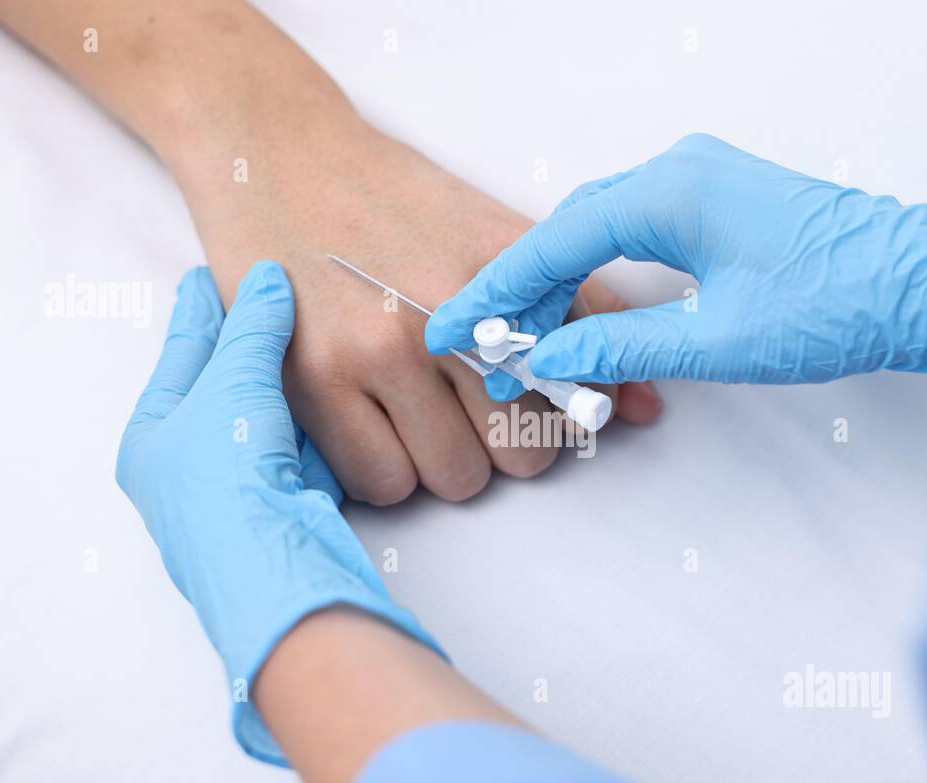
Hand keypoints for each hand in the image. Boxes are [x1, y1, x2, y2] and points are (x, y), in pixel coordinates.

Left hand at [116, 261, 442, 764]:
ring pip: (274, 421)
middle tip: (272, 296)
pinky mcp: (291, 507)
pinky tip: (343, 397)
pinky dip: (320, 431)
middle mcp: (192, 465)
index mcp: (154, 435)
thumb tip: (269, 281)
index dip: (198, 310)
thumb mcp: (232, 386)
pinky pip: (307, 454)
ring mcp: (242, 490)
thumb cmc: (227, 480)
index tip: (205, 274)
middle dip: (253, 349)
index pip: (181, 354)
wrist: (270, 571)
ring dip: (297, 390)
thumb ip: (251, 330)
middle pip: (229, 387)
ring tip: (317, 335)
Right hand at [174, 123, 661, 505]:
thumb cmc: (393, 202)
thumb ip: (580, 313)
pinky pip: (384, 484)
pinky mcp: (315, 381)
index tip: (543, 405)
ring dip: (446, 462)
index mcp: (505, 273)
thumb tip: (647, 409)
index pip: (578, 390)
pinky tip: (376, 425)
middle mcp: (449, 314)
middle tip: (471, 409)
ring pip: (458, 480)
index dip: (568, 412)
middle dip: (506, 445)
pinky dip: (388, 471)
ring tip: (419, 413)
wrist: (279, 154)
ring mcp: (378, 349)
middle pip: (524, 456)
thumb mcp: (496, 234)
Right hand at [428, 133, 926, 383]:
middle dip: (521, 295)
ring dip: (560, 289)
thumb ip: (623, 346)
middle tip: (485, 352)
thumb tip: (552, 357)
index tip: (452, 326)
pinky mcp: (720, 207)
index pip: (553, 241)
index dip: (496, 291)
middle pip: (568, 233)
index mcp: (673, 190)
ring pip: (599, 234)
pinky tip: (582, 317)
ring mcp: (701, 185)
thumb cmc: (844, 303)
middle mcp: (680, 173)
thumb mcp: (721, 339)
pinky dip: (599, 278)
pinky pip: (634, 236)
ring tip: (525, 348)